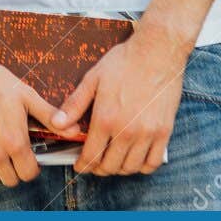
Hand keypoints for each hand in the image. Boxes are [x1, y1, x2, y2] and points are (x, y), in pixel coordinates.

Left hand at [60, 34, 186, 176]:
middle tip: (94, 163)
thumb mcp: (93, 79)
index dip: (83, 165)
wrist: (157, 51)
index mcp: (105, 118)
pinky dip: (142, 166)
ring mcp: (147, 133)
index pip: (91, 155)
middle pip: (110, 166)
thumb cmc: (124, 62)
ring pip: (130, 167)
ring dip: (119, 169)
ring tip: (113, 160)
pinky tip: (135, 158)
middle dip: (98, 168)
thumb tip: (56, 124)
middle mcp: (126, 131)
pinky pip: (153, 162)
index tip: (80, 165)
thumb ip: (74, 104)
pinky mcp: (164, 132)